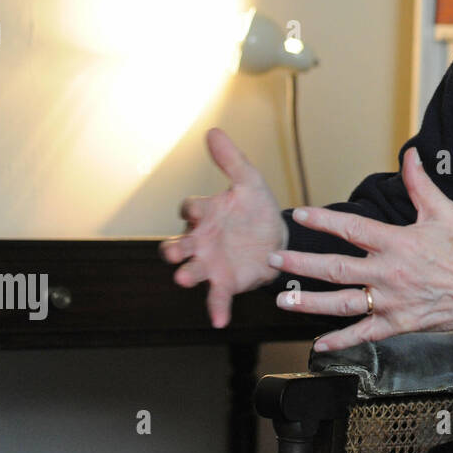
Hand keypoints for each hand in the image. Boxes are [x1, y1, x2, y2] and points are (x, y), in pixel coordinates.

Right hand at [159, 127, 288, 327]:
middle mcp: (201, 241)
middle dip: (172, 249)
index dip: (191, 209)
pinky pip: (217, 298)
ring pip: (189, 271)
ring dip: (186, 275)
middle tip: (175, 251)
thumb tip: (213, 130)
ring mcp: (211, 263)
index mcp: (206, 214)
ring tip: (187, 279)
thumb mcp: (249, 181)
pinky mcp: (226, 282)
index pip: (189, 208)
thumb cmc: (257, 210)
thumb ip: (230, 159)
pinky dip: (216, 309)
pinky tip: (220, 321)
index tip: (198, 210)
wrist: (280, 238)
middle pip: (175, 245)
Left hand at [270, 148, 452, 351]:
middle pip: (336, 268)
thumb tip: (409, 155)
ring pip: (342, 303)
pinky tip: (319, 343)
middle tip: (275, 258)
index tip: (301, 215)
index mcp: (397, 243)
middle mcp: (389, 273)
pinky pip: (364, 334)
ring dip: (309, 303)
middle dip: (301, 264)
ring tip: (283, 300)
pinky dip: (340, 340)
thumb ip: (420, 184)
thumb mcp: (445, 211)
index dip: (324, 220)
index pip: (352, 228)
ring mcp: (391, 302)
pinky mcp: (398, 324)